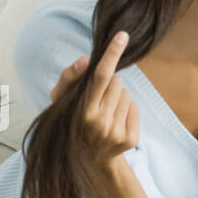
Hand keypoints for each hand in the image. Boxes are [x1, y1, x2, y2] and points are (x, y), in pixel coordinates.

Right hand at [56, 31, 139, 166]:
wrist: (86, 162)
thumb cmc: (71, 122)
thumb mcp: (61, 101)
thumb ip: (70, 78)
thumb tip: (86, 60)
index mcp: (81, 112)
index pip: (100, 76)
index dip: (111, 54)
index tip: (122, 36)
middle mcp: (99, 123)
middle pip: (118, 82)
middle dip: (110, 86)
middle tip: (98, 102)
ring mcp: (116, 133)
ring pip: (127, 94)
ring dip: (118, 98)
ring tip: (104, 113)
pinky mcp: (130, 140)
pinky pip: (135, 107)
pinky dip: (127, 110)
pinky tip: (114, 122)